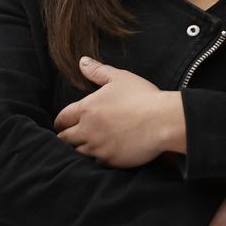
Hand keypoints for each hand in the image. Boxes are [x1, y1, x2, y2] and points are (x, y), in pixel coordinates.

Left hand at [54, 57, 184, 167]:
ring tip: (86, 145)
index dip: (61, 122)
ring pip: (77, 152)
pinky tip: (103, 153)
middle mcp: (88, 130)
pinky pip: (95, 163)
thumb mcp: (120, 78)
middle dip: (67, 136)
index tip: (63, 124)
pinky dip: (96, 158)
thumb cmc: (143, 97)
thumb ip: (98, 71)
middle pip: (65, 139)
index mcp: (87, 109)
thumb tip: (82, 62)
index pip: (62, 119)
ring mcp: (98, 147)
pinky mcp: (110, 161)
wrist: (164, 121)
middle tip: (72, 136)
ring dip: (79, 148)